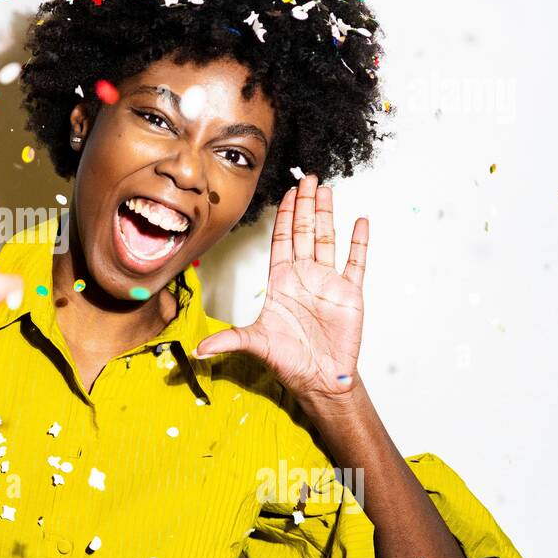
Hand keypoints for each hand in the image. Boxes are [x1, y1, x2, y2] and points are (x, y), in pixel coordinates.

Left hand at [192, 175, 367, 399]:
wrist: (320, 380)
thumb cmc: (288, 361)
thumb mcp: (255, 345)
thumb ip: (229, 341)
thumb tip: (198, 350)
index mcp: (282, 281)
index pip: (282, 240)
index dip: (284, 216)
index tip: (286, 193)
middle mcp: (304, 276)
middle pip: (305, 232)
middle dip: (304, 205)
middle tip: (306, 177)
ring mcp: (328, 282)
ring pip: (328, 239)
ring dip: (327, 214)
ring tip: (326, 189)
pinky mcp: (349, 294)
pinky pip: (355, 262)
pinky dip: (358, 242)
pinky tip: (359, 222)